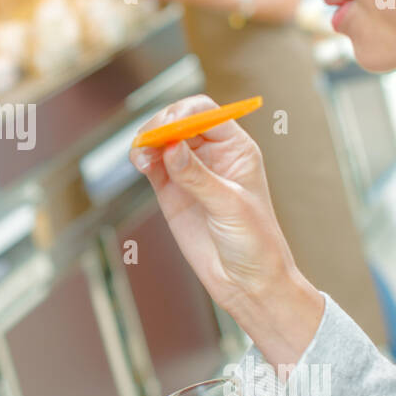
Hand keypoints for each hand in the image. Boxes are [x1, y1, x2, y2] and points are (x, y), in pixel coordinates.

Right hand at [129, 95, 322, 363]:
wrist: (247, 282)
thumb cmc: (254, 242)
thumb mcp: (229, 205)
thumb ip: (198, 176)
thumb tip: (171, 146)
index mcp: (236, 149)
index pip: (205, 113)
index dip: (183, 113)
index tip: (168, 127)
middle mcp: (212, 155)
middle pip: (179, 120)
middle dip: (161, 124)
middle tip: (149, 140)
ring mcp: (190, 172)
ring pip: (162, 140)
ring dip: (147, 140)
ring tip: (142, 156)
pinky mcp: (171, 191)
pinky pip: (152, 163)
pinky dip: (142, 158)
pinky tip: (141, 163)